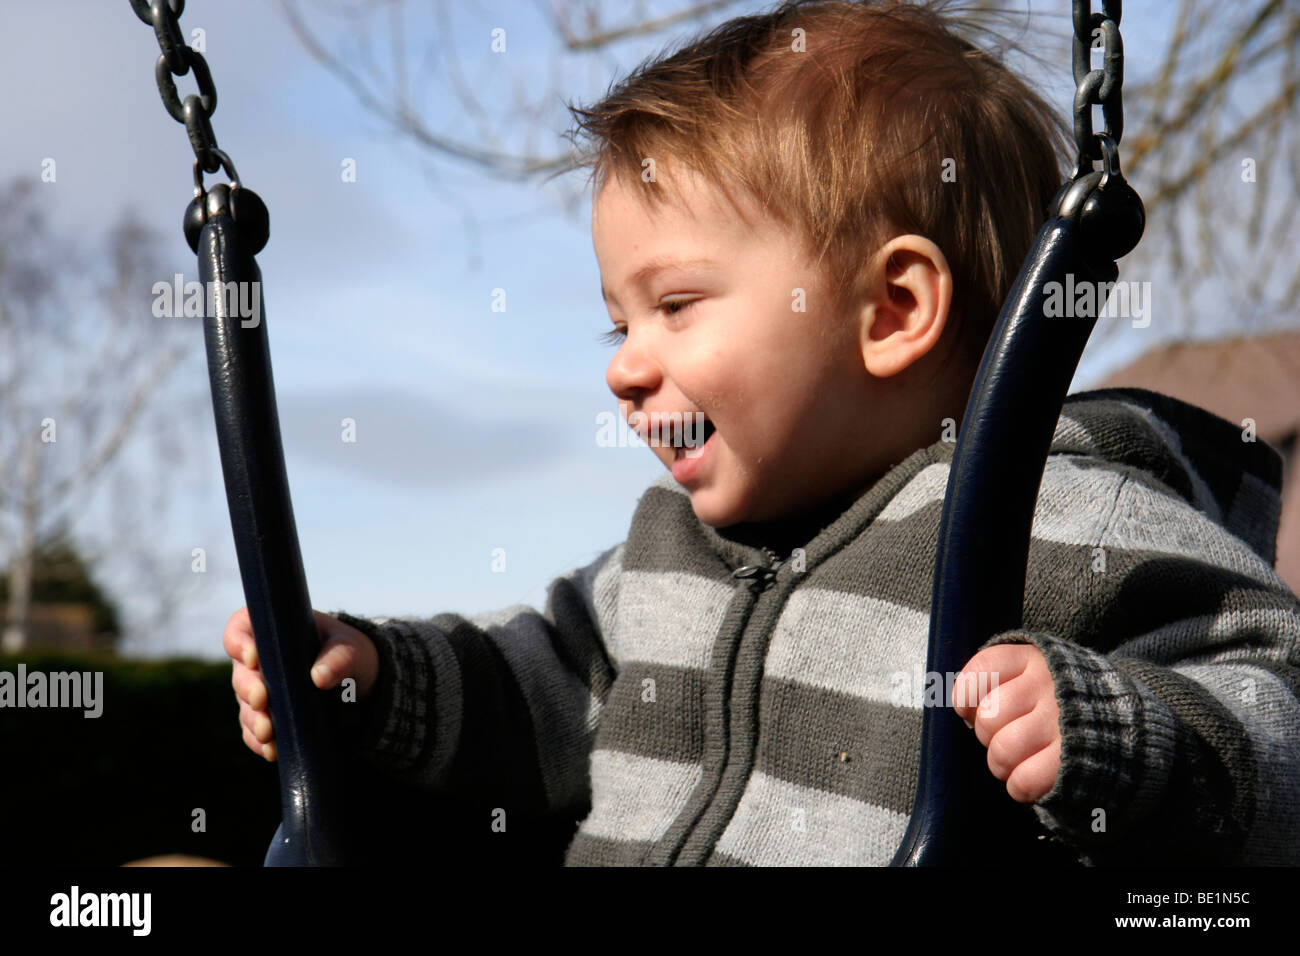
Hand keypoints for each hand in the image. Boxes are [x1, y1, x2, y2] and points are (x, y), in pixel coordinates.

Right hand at [224, 606, 378, 761]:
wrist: (358, 680)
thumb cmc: (350, 653)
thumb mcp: (352, 649)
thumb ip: (340, 657)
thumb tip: (319, 677)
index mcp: (274, 631)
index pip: (241, 628)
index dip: (239, 642)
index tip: (254, 658)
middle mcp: (260, 661)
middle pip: (241, 674)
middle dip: (248, 688)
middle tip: (262, 699)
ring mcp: (261, 690)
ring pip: (246, 706)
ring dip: (253, 720)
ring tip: (268, 732)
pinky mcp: (268, 717)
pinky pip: (255, 731)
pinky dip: (261, 742)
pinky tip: (271, 750)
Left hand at [951, 643, 1061, 803]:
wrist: (1127, 723)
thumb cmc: (1059, 699)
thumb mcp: (1032, 671)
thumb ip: (996, 679)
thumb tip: (965, 712)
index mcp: (1033, 659)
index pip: (979, 671)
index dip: (965, 697)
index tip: (971, 710)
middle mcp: (1049, 687)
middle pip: (988, 717)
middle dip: (986, 734)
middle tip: (1005, 736)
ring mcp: (1064, 723)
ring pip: (1003, 750)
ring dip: (1001, 763)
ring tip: (1015, 760)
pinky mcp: (1075, 760)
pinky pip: (1025, 780)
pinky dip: (1020, 786)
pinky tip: (1029, 777)